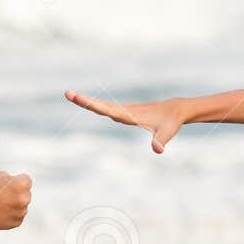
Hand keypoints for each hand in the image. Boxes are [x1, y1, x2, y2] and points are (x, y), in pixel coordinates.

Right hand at [0, 172, 31, 229]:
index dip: (17, 181)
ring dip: (14, 205)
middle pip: (26, 194)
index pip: (27, 180)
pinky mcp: (18, 222)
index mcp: (22, 184)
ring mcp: (22, 211)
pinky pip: (17, 216)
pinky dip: (11, 215)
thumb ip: (14, 179)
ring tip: (0, 205)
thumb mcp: (0, 176)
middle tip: (3, 196)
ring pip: (22, 206)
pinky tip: (0, 212)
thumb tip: (19, 184)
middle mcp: (25, 198)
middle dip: (18, 194)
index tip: (9, 184)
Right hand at [65, 90, 187, 153]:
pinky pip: (108, 108)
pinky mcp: (127, 111)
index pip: (108, 110)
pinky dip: (96, 105)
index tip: (79, 97)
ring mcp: (125, 110)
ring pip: (103, 106)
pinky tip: (88, 102)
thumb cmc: (171, 123)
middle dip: (85, 100)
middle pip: (101, 106)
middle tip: (67, 93)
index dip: (93, 105)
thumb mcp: (167, 133)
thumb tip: (158, 150)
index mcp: (130, 115)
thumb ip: (161, 141)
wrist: (175, 110)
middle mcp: (125, 110)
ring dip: (88, 101)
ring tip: (71, 95)